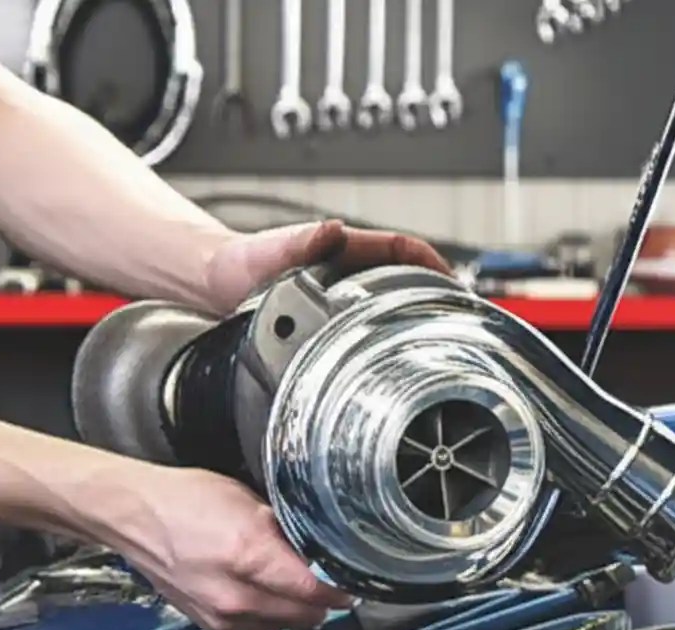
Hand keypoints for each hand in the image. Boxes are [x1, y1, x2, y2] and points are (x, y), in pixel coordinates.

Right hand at [112, 467, 352, 629]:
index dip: (339, 586)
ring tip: (289, 580)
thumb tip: (315, 549)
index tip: (351, 578)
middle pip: (305, 616)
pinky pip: (257, 629)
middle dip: (321, 600)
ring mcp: (221, 615)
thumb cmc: (185, 499)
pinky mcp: (209, 625)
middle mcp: (236, 594)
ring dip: (295, 610)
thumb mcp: (245, 500)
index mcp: (249, 554)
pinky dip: (267, 614)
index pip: (315, 590)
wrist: (134, 517)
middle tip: (325, 577)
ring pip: (284, 626)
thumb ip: (283, 529)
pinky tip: (261, 589)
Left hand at [202, 220, 451, 314]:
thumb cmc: (239, 266)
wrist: (213, 284)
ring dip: (418, 314)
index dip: (434, 263)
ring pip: (392, 299)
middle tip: (461, 320)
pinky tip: (395, 355)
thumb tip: (330, 229)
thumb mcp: (268, 253)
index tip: (455, 283)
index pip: (403, 249)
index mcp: (342, 249)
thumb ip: (298, 242)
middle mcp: (347, 267)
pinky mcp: (332, 312)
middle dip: (438, 293)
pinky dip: (390, 332)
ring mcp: (342, 290)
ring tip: (442, 339)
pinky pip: (371, 319)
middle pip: (407, 276)